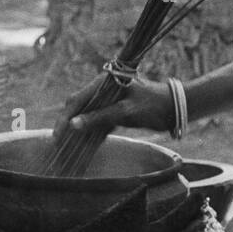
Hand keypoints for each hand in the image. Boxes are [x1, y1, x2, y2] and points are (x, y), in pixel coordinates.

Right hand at [52, 74, 173, 142]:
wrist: (175, 108)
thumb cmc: (152, 106)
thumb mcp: (125, 113)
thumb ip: (99, 117)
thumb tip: (73, 125)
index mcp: (104, 83)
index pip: (76, 100)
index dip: (64, 118)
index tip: (57, 136)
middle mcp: (103, 89)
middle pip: (79, 107)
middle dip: (68, 125)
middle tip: (58, 144)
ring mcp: (109, 100)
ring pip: (87, 115)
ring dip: (79, 131)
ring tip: (67, 148)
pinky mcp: (115, 110)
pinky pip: (98, 122)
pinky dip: (91, 133)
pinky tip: (83, 147)